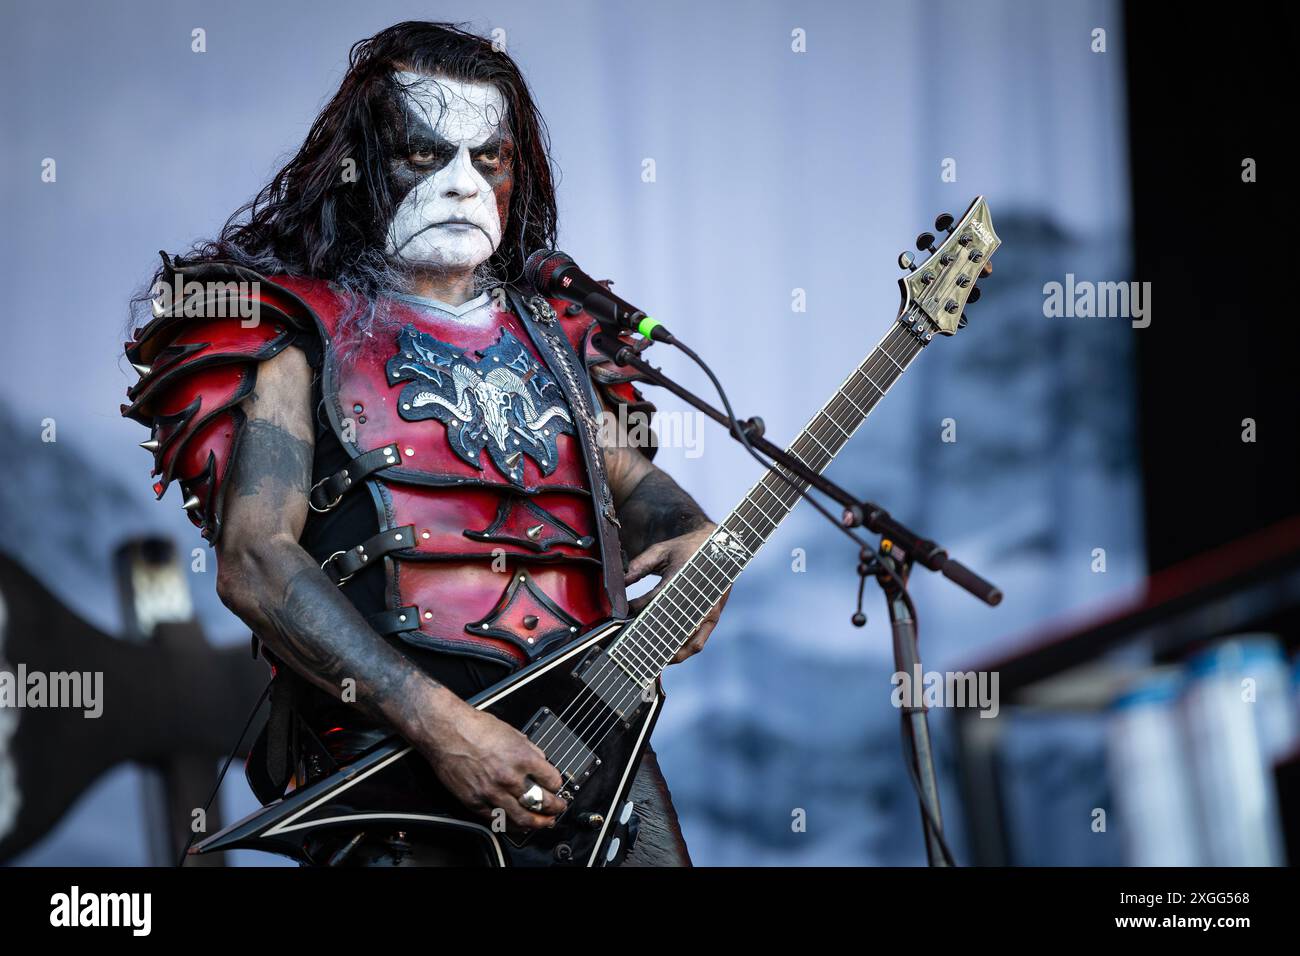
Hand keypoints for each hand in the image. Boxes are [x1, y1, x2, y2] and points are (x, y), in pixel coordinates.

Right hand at [405, 689, 567, 829]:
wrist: (446, 731)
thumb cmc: (474, 727)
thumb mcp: (512, 732)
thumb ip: (529, 750)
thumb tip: (540, 762)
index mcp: (522, 757)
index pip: (551, 780)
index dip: (557, 784)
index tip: (557, 786)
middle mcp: (509, 777)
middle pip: (541, 802)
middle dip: (555, 808)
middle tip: (559, 808)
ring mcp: (492, 792)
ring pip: (522, 818)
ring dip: (537, 823)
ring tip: (544, 822)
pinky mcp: (475, 802)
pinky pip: (498, 820)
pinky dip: (512, 825)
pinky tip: (519, 825)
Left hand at [625, 523, 729, 663]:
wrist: (719, 545)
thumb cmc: (688, 549)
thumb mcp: (661, 551)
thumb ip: (639, 566)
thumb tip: (620, 581)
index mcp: (685, 577)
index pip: (656, 599)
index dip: (637, 608)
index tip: (622, 615)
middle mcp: (700, 598)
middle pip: (672, 626)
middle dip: (651, 636)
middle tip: (631, 640)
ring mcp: (708, 611)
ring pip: (688, 643)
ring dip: (668, 653)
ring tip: (648, 656)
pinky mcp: (713, 618)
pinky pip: (698, 642)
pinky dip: (681, 651)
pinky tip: (665, 656)